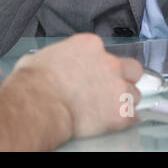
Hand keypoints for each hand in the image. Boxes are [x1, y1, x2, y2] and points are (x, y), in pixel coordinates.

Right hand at [12, 33, 143, 139]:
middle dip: (124, 78)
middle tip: (110, 89)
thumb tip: (49, 65)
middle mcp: (110, 62)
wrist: (39, 105)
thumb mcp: (40, 57)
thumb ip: (55, 58)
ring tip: (107, 110)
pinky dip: (124, 120)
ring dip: (123, 100)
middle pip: (132, 69)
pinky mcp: (121, 112)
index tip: (91, 74)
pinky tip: (112, 122)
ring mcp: (118, 87)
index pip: (104, 52)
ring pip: (134, 93)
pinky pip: (133, 116)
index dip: (99, 65)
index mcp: (90, 45)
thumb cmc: (33, 83)